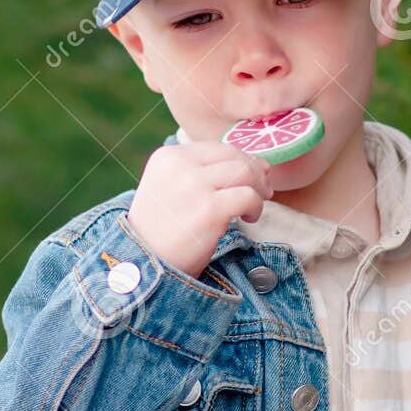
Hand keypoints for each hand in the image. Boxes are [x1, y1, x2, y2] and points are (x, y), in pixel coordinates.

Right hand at [127, 141, 272, 276]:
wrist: (147, 263)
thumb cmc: (163, 230)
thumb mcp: (168, 187)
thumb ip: (201, 172)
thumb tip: (256, 162)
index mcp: (168, 156)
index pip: (217, 148)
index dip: (241, 160)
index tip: (253, 177)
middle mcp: (179, 164)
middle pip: (234, 156)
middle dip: (255, 172)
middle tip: (263, 191)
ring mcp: (195, 185)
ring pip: (245, 172)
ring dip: (258, 189)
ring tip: (253, 207)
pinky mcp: (210, 209)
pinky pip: (248, 196)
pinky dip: (256, 206)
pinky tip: (249, 219)